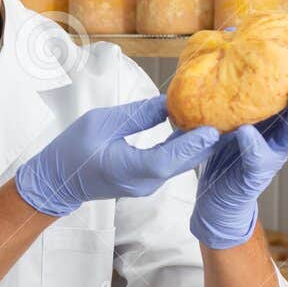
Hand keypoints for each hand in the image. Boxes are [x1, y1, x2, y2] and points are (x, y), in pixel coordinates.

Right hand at [15, 97, 218, 217]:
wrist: (58, 181)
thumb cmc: (72, 150)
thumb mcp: (101, 123)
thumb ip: (136, 114)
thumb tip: (168, 102)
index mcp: (128, 169)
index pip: (167, 159)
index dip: (191, 144)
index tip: (212, 127)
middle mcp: (143, 182)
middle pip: (182, 162)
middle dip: (206, 142)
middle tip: (229, 117)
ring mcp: (146, 184)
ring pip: (180, 164)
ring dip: (199, 144)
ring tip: (219, 118)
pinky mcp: (147, 180)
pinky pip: (172, 163)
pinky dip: (185, 147)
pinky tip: (197, 128)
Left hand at [191, 44, 287, 248]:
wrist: (215, 198)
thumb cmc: (222, 148)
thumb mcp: (229, 110)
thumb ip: (233, 80)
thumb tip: (229, 33)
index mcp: (281, 119)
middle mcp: (283, 136)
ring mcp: (272, 156)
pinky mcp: (254, 175)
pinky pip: (256, 159)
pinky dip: (254, 145)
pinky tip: (248, 132)